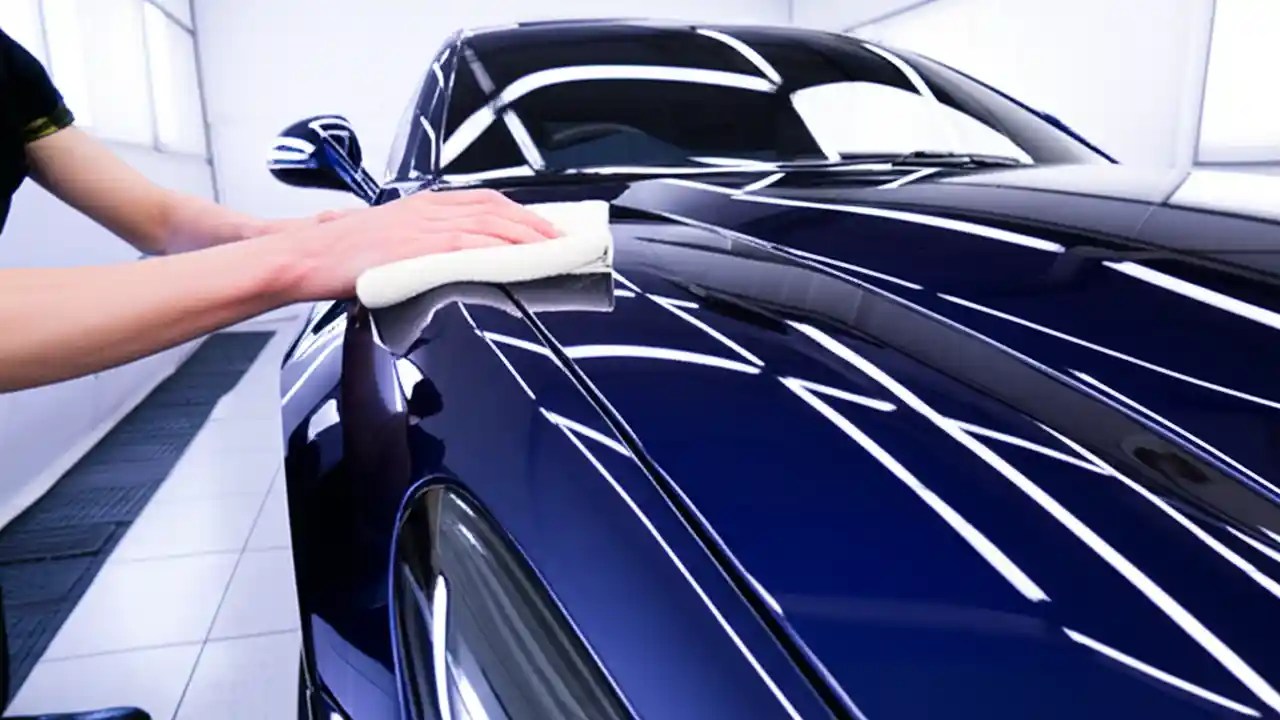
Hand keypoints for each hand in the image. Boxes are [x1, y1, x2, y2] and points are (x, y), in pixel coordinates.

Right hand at [266, 189, 561, 301]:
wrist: (305, 255)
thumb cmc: (339, 255)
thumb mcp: (390, 242)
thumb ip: (422, 247)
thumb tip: (449, 263)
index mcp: (423, 204)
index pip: (485, 200)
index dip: (520, 213)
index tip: (543, 226)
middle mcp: (428, 209)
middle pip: (496, 210)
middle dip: (535, 224)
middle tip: (563, 240)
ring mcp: (424, 226)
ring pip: (490, 225)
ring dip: (527, 238)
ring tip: (554, 252)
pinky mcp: (417, 247)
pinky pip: (470, 246)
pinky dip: (499, 252)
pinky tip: (519, 262)